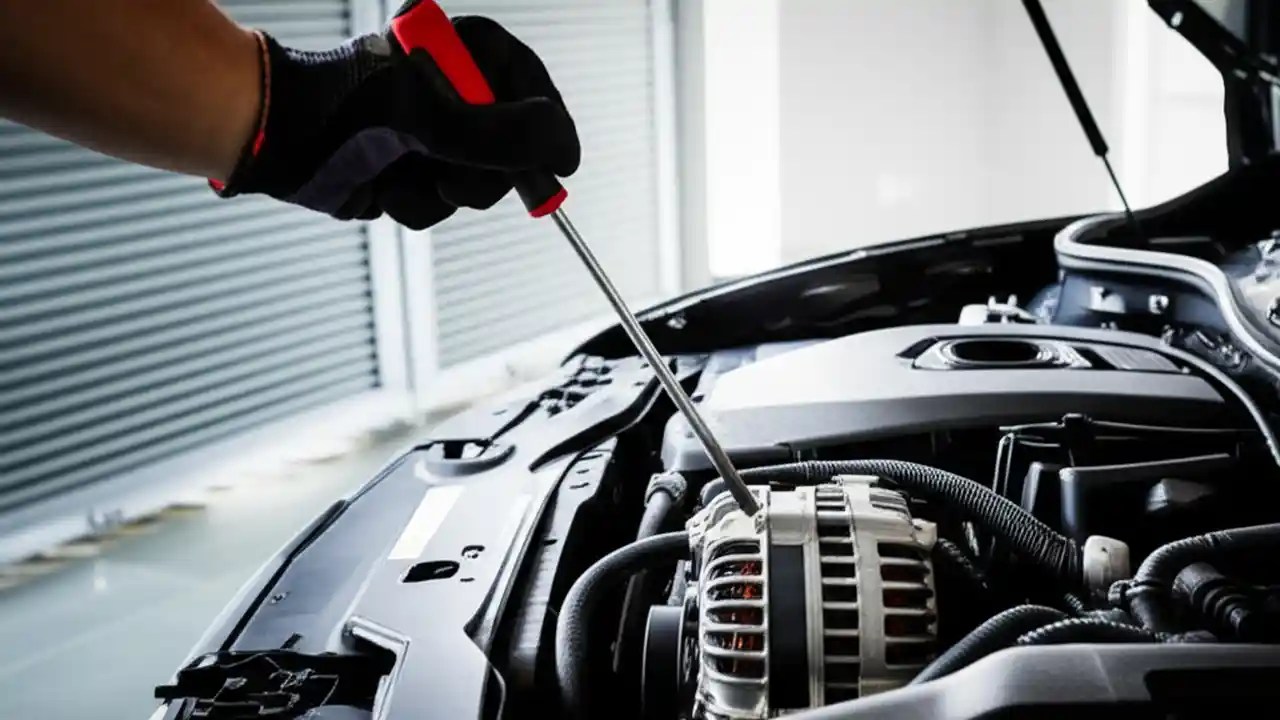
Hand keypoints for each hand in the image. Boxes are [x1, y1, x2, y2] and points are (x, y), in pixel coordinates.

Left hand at [213, 7, 579, 228]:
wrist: (277, 140)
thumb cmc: (344, 111)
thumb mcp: (435, 121)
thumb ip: (506, 134)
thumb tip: (561, 145)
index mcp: (461, 53)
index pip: (530, 85)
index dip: (550, 127)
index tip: (562, 163)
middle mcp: (453, 91)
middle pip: (513, 146)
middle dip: (481, 172)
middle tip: (453, 174)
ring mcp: (434, 133)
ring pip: (479, 183)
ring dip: (443, 192)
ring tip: (406, 174)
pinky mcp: (414, 169)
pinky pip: (444, 203)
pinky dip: (417, 206)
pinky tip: (387, 188)